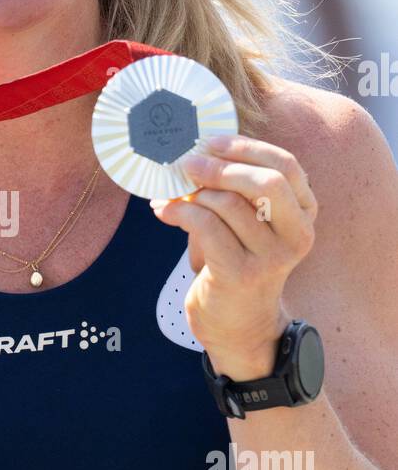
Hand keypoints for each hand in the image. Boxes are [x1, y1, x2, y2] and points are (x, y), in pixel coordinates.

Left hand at [149, 134, 317, 380]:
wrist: (238, 326)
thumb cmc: (235, 264)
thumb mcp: (245, 223)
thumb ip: (235, 190)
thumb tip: (193, 152)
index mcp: (304, 214)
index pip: (286, 165)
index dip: (246, 147)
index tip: (210, 142)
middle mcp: (297, 235)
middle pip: (267, 181)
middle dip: (222, 166)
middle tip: (187, 163)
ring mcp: (272, 257)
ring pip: (229, 203)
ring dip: (193, 193)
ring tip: (173, 195)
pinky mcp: (242, 274)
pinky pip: (207, 226)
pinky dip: (180, 212)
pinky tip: (165, 212)